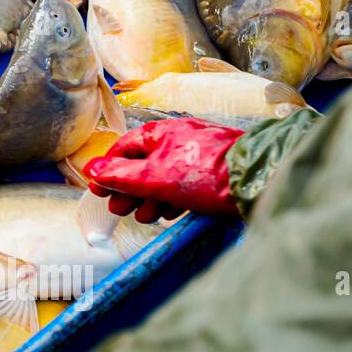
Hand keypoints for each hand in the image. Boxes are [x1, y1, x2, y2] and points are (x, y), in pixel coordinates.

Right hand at [83, 118, 243, 222]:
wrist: (259, 178)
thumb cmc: (205, 173)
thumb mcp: (155, 176)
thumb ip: (121, 175)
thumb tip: (91, 170)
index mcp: (161, 133)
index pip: (124, 148)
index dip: (108, 170)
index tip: (97, 189)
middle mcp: (178, 140)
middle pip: (143, 164)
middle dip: (128, 189)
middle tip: (118, 210)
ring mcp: (197, 155)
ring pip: (164, 177)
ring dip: (149, 198)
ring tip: (143, 217)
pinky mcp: (215, 173)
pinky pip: (185, 185)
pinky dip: (172, 199)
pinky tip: (170, 214)